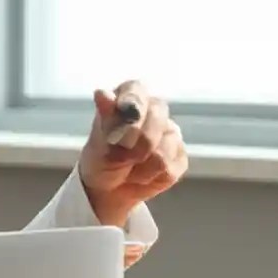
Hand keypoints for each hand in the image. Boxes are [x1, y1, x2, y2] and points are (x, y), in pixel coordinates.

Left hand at [79, 80, 187, 227]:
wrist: (107, 189)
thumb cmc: (99, 159)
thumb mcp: (97, 141)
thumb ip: (106, 119)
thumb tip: (101, 93)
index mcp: (130, 99)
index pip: (137, 89)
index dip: (134, 101)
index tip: (127, 116)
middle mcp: (154, 111)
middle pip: (158, 115)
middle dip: (137, 141)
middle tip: (120, 155)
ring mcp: (170, 133)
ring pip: (164, 147)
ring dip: (141, 165)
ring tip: (128, 167)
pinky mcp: (179, 156)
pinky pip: (169, 168)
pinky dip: (150, 178)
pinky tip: (141, 176)